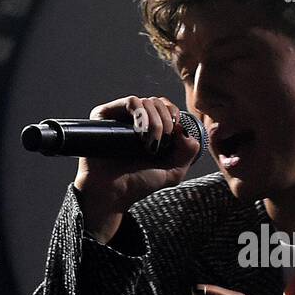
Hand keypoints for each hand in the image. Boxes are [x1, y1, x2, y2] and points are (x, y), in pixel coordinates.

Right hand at [76, 95, 200, 240]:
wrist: (114, 192)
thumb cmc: (138, 183)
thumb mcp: (173, 172)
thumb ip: (188, 151)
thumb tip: (184, 128)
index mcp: (152, 129)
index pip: (167, 107)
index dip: (174, 116)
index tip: (174, 134)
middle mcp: (136, 120)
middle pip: (159, 102)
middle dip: (166, 121)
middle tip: (161, 142)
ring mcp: (121, 116)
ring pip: (147, 101)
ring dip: (155, 121)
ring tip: (149, 143)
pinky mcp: (106, 114)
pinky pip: (131, 101)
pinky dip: (142, 113)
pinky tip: (140, 132)